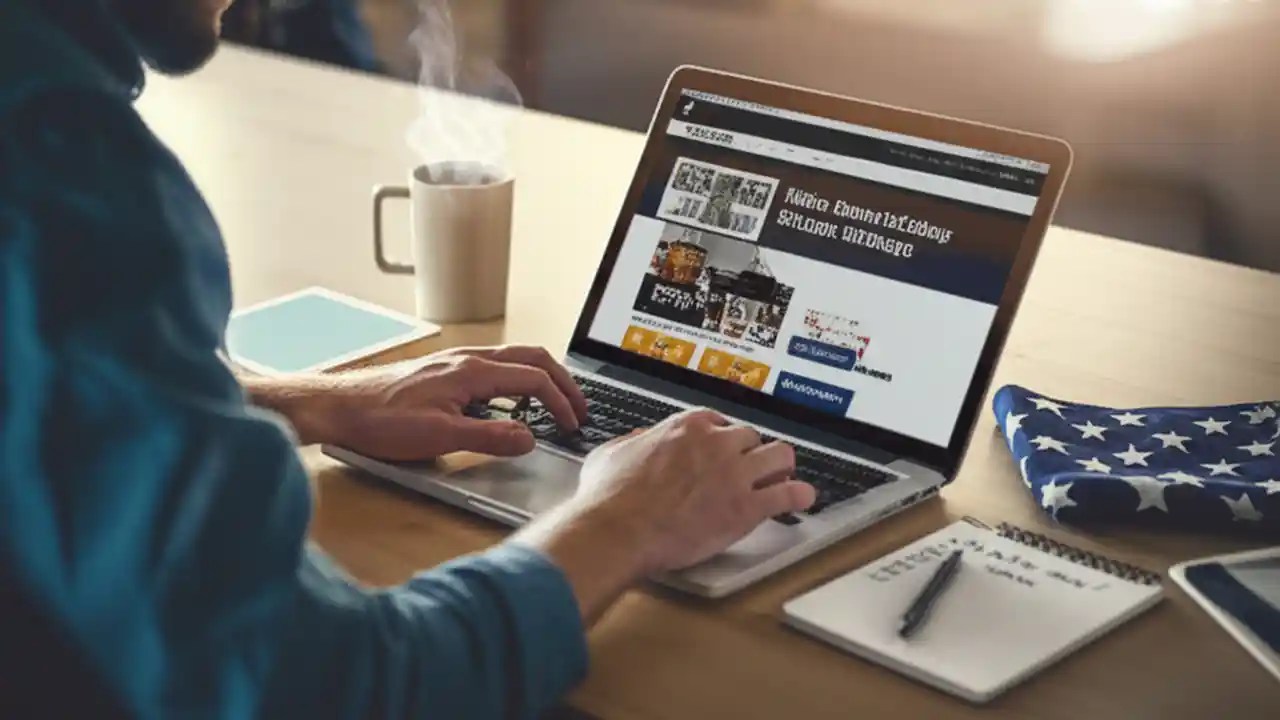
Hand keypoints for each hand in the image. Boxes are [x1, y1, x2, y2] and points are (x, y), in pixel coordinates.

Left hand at [245, 345, 587, 459]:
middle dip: (562, 382)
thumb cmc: (380, 419)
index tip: (571, 425)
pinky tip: (509, 405)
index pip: (534, 378)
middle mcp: (467, 359)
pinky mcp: (444, 373)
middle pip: (531, 358)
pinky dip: (517, 382)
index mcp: (472, 371)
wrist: (337, 407)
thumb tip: (530, 439)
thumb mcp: (439, 437)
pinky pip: (494, 368)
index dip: (560, 402)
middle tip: (579, 408)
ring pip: (513, 360)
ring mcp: (455, 363)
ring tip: (553, 404)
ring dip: (540, 379)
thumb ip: (489, 438)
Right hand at [575, 409, 815, 572]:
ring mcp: (735, 474)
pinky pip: (788, 495)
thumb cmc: (610, 497)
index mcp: (687, 427)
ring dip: (782, 467)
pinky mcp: (746, 507)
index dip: (726, 439)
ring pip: (780, 457)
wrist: (619, 529)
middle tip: (753, 469)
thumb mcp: (611, 453)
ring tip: (784, 478)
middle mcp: (716, 443)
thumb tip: (638, 440)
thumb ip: (632, 442)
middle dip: (753, 453)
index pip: (721, 422)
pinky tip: (803, 499)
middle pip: (753, 438)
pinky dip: (799, 496)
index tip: (726, 450)